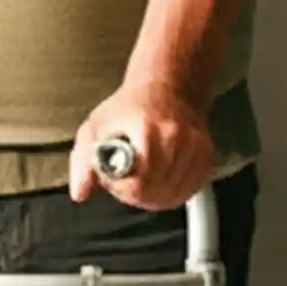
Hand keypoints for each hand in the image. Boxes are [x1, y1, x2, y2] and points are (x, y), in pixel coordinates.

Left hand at [69, 80, 213, 210]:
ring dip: (153, 196)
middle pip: (155, 192)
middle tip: (124, 180)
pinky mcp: (206, 156)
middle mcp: (176, 139)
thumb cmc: (126, 110)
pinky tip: (157, 183)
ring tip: (140, 178)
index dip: (120, 188)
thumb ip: (83, 162)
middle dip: (134, 194)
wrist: (165, 89)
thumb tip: (80, 194)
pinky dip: (171, 194)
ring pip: (172, 195)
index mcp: (146, 130)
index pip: (137, 183)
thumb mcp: (94, 128)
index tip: (112, 178)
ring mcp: (195, 147)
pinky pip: (189, 191)